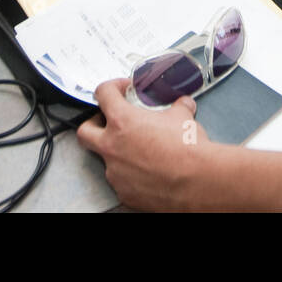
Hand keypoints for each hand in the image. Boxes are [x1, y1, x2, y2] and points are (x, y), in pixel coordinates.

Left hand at [76, 78, 209, 210]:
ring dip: (119, 153)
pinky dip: (131, 175)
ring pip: (106, 160)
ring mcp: (115, 173)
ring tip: (140, 152)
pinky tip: (148, 172)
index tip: (121, 90)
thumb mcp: (183, 117)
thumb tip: (183, 104)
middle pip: (85, 132)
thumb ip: (178, 108)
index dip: (111, 87)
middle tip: (110, 123)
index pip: (103, 94)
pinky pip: (122, 181)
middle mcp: (112, 147)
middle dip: (94, 124)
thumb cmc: (187, 148)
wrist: (196, 181)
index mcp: (122, 121)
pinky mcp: (124, 193)